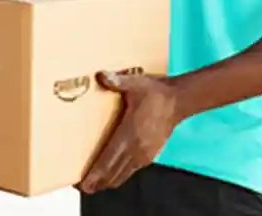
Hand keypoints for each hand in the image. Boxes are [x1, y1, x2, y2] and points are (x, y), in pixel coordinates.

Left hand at [78, 70, 182, 193]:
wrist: (179, 100)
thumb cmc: (156, 92)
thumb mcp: (135, 83)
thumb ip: (117, 81)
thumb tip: (101, 75)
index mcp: (130, 133)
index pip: (109, 160)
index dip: (95, 174)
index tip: (82, 184)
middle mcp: (137, 148)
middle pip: (113, 173)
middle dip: (97, 182)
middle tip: (82, 186)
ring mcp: (144, 153)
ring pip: (123, 175)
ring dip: (108, 181)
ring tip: (94, 184)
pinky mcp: (150, 155)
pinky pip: (132, 170)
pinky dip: (120, 175)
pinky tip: (112, 175)